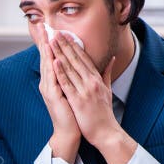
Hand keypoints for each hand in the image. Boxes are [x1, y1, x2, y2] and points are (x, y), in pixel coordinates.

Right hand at [34, 23, 79, 163]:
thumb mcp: (72, 90)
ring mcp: (49, 89)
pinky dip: (53, 69)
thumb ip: (71, 76)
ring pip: (47, 65)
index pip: (50, 56)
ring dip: (46, 50)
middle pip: (45, 57)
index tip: (49, 27)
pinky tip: (53, 59)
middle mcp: (48, 82)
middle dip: (44, 40)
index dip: (49, 41)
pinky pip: (53, 80)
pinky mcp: (53, 97)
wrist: (69, 131)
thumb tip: (74, 64)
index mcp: (53, 80)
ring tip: (46, 36)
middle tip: (41, 25)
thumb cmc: (72, 112)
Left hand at [50, 32, 135, 163]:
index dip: (74, 45)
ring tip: (53, 41)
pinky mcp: (79, 100)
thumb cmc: (104, 113)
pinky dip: (61, 72)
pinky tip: (55, 62)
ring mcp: (85, 90)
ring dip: (61, 53)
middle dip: (65, 44)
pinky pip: (68, 84)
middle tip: (56, 31)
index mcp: (97, 79)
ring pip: (71, 68)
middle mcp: (92, 81)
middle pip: (77, 59)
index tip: (65, 34)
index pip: (84, 58)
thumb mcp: (107, 90)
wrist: (107, 132)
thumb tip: (111, 59)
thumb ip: (107, 73)